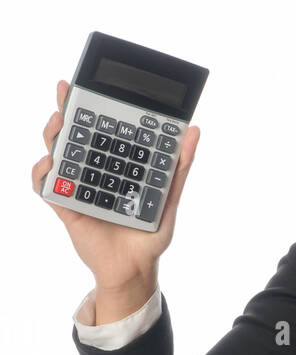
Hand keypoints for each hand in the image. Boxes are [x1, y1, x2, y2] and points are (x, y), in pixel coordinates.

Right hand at [31, 79, 200, 288]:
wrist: (135, 270)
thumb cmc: (150, 236)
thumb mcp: (168, 197)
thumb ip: (178, 167)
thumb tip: (194, 131)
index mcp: (115, 164)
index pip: (101, 128)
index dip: (91, 105)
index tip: (86, 83)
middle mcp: (94, 171)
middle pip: (74, 134)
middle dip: (66, 111)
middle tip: (66, 94)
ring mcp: (78, 187)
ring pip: (57, 154)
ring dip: (53, 136)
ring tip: (59, 125)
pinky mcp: (66, 206)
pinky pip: (46, 186)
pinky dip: (43, 173)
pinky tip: (50, 163)